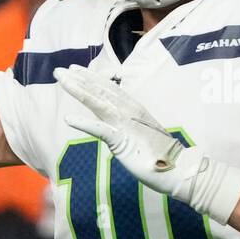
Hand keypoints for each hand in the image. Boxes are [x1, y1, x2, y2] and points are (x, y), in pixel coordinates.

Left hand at [54, 64, 239, 223]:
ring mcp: (125, 125)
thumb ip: (132, 127)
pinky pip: (100, 130)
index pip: (110, 89)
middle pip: (100, 90)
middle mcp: (129, 112)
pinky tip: (68, 118)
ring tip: (61, 81)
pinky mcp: (122, 141)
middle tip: (59, 70)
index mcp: (135, 110)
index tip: (76, 70)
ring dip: (78, 90)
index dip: (92, 78)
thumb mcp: (144, 135)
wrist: (180, 168)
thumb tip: (122, 128)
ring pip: (97, 102)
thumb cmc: (164, 155)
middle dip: (79, 79)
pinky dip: (83, 123)